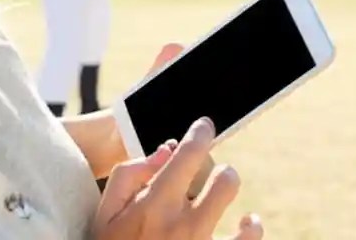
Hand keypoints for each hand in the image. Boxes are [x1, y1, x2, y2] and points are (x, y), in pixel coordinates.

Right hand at [95, 118, 262, 239]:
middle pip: (226, 179)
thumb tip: (163, 152)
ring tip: (233, 213)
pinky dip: (251, 233)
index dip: (201, 132)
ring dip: (241, 214)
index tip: (205, 127)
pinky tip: (246, 227)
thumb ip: (128, 176)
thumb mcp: (103, 216)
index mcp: (155, 205)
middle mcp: (184, 225)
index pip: (190, 152)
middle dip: (220, 174)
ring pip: (247, 222)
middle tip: (211, 181)